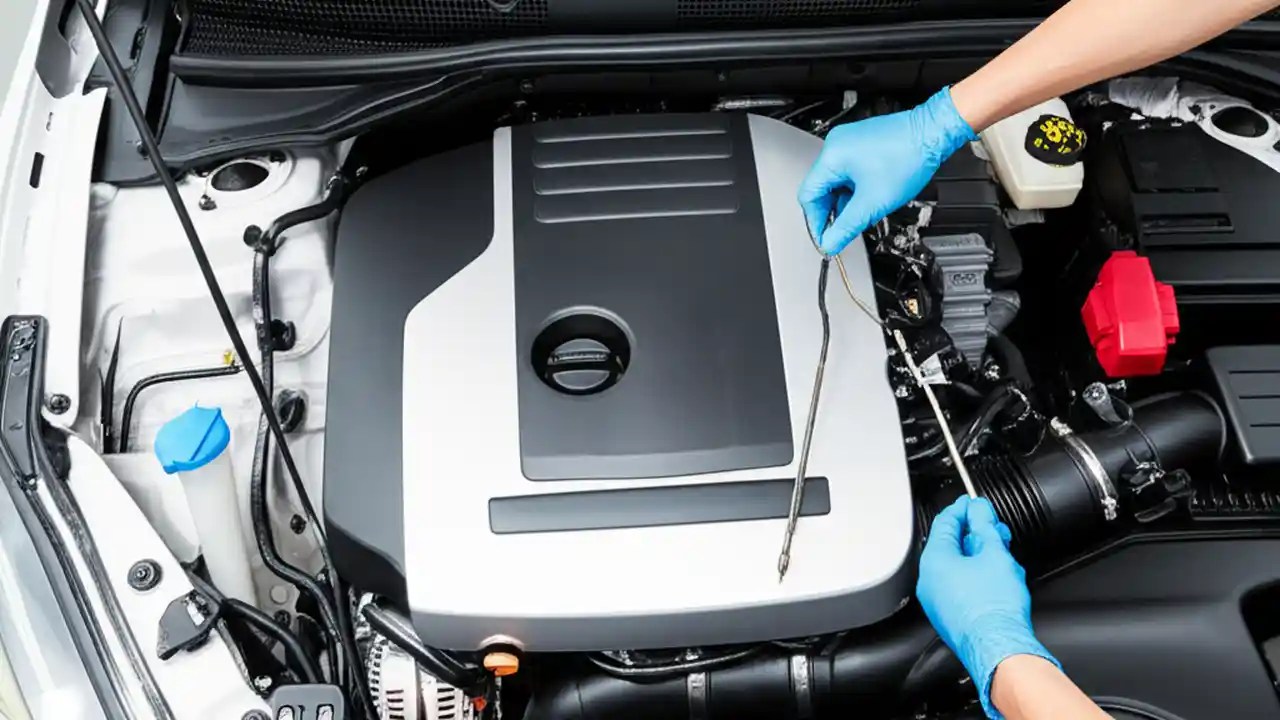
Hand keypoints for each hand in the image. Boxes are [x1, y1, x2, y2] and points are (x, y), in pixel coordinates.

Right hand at [796, 87, 975, 254]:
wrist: (934, 133)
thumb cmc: (909, 157)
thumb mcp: (873, 203)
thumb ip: (847, 227)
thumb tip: (831, 243)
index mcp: (831, 156)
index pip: (809, 197)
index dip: (816, 222)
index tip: (827, 238)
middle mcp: (835, 145)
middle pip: (821, 189)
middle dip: (832, 213)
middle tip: (843, 231)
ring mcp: (848, 142)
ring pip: (836, 182)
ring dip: (845, 202)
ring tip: (862, 213)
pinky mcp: (861, 144)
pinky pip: (848, 172)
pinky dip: (855, 189)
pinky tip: (869, 198)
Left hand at [916, 497, 1059, 718]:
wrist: (999, 648)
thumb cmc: (994, 608)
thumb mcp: (994, 554)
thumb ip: (985, 526)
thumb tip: (979, 510)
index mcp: (934, 560)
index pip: (944, 522)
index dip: (963, 508)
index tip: (974, 503)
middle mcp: (929, 580)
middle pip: (951, 544)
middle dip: (975, 534)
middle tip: (993, 528)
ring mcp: (937, 600)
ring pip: (957, 567)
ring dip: (979, 555)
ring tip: (1000, 553)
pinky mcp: (949, 615)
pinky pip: (960, 586)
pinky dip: (977, 576)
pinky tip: (996, 577)